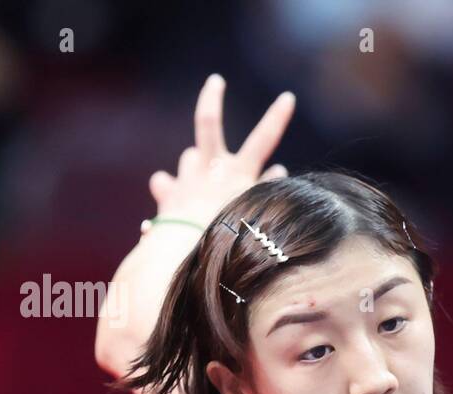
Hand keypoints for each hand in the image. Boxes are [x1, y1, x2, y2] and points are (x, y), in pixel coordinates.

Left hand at [145, 74, 295, 229]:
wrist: (190, 252)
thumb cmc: (230, 237)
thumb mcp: (254, 210)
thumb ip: (266, 187)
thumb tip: (279, 169)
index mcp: (237, 172)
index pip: (264, 138)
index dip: (278, 116)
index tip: (287, 97)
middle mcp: (210, 168)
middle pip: (207, 122)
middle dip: (212, 99)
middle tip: (215, 81)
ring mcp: (187, 178)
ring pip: (190, 156)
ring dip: (195, 164)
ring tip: (199, 180)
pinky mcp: (168, 194)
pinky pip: (164, 182)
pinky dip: (168, 188)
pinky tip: (168, 196)